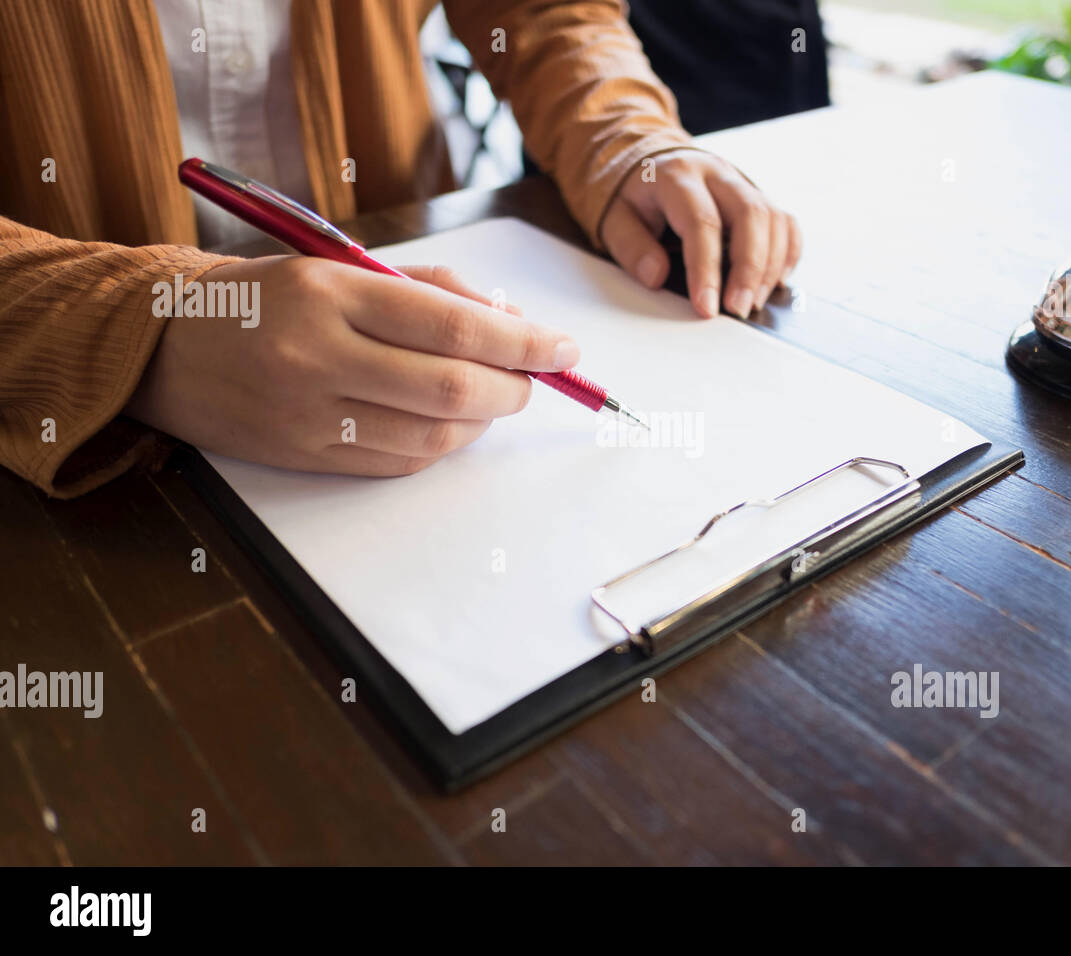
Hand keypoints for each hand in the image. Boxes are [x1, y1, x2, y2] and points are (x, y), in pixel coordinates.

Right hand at [126, 257, 578, 474]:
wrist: (159, 345)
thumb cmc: (264, 296)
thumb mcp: (336, 263)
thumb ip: (425, 287)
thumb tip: (511, 320)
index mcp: (331, 291)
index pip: (454, 323)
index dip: (523, 342)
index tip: (563, 348)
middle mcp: (319, 354)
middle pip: (452, 388)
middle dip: (514, 388)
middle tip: (533, 379)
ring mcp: (309, 414)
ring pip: (433, 434)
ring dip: (483, 421)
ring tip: (492, 397)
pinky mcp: (304, 456)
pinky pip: (399, 461)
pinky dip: (442, 445)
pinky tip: (449, 424)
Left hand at [599, 149, 801, 318]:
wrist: (650, 164)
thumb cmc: (635, 198)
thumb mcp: (615, 219)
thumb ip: (631, 248)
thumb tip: (656, 276)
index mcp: (677, 176)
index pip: (701, 222)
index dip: (706, 269)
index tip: (707, 308)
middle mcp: (717, 173)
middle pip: (750, 214)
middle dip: (750, 268)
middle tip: (740, 309)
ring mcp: (742, 183)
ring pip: (773, 218)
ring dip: (770, 266)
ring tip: (753, 302)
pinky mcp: (758, 197)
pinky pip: (785, 222)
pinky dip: (787, 254)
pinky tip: (775, 282)